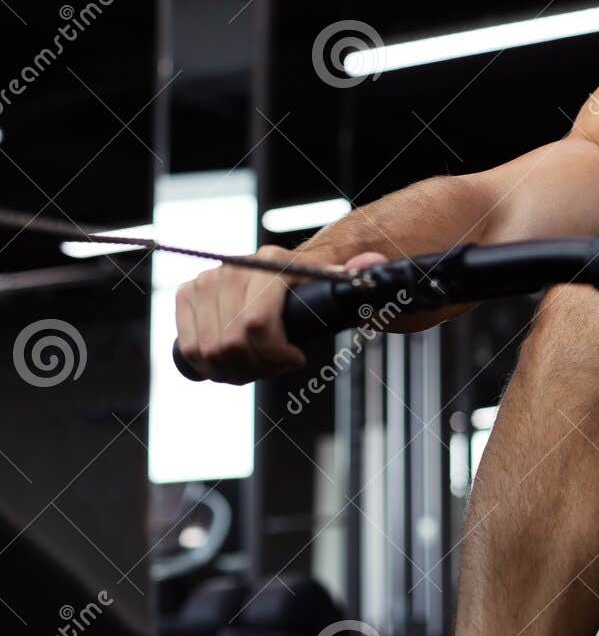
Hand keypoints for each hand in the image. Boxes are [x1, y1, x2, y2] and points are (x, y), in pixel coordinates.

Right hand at [175, 248, 386, 383]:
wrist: (277, 270)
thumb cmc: (310, 286)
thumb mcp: (334, 283)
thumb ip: (356, 276)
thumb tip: (374, 263)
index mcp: (270, 263)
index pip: (256, 325)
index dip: (275, 354)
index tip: (296, 359)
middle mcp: (232, 268)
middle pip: (232, 345)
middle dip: (258, 367)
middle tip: (278, 366)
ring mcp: (206, 281)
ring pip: (209, 352)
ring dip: (235, 371)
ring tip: (259, 366)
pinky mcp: (187, 295)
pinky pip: (189, 348)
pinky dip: (211, 367)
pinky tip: (233, 364)